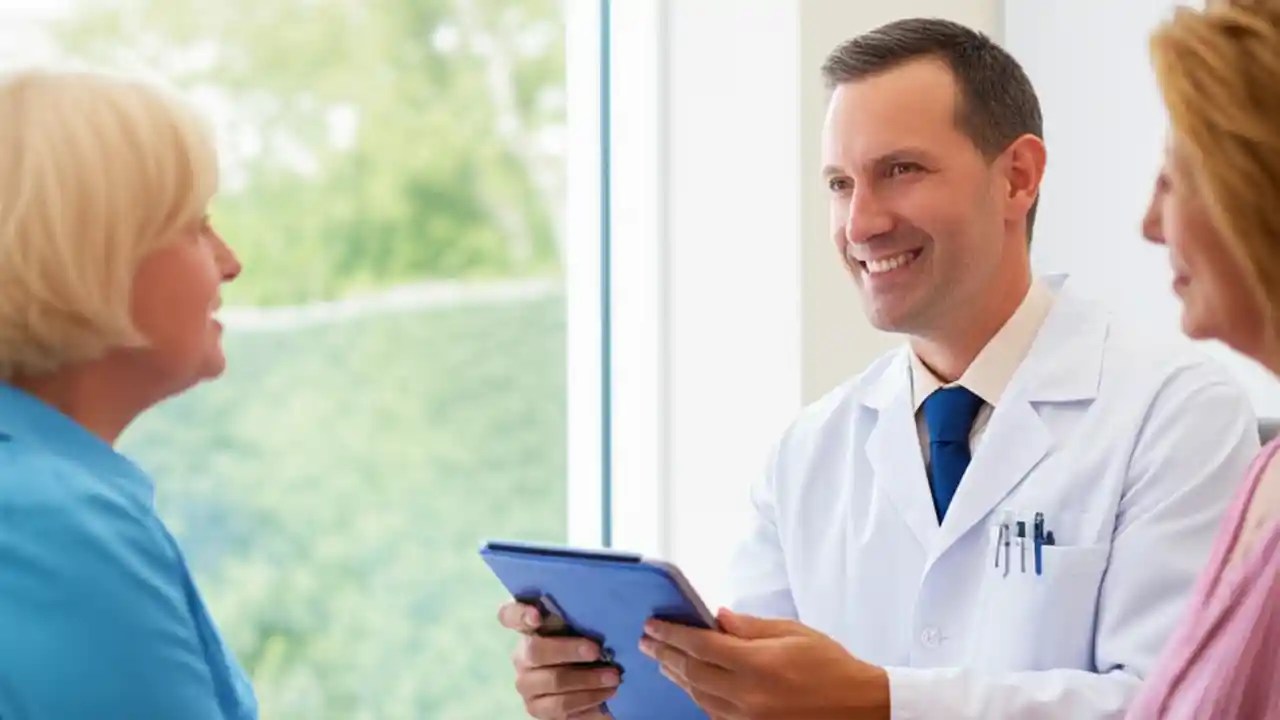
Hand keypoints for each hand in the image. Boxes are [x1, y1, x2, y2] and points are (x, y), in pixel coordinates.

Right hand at [498, 601, 620, 718]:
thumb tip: (598, 614)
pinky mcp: (537, 709)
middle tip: (598, 652)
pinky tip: (606, 694)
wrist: (587, 687)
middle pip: (535, 651)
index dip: (520, 614)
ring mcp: (526, 685)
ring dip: (586, 680)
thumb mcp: (582, 630)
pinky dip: (587, 700)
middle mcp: (521, 656)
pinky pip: (560, 707)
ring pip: (552, 682)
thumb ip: (579, 620)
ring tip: (612, 678)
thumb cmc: (585, 648)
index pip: (509, 616)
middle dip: (570, 650)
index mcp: (529, 630)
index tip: (537, 616)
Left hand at [640, 609, 889, 719]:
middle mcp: (747, 695)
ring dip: (677, 676)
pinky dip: (697, 696)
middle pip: (692, 672)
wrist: (859, 706)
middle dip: (665, 654)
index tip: (654, 624)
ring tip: (661, 660)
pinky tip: (690, 683)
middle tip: (646, 640)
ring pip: (698, 696)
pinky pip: (714, 713)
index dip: (672, 633)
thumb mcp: (792, 632)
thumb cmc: (830, 665)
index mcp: (757, 664)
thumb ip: (749, 626)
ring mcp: (748, 718)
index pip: (701, 645)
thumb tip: (716, 617)